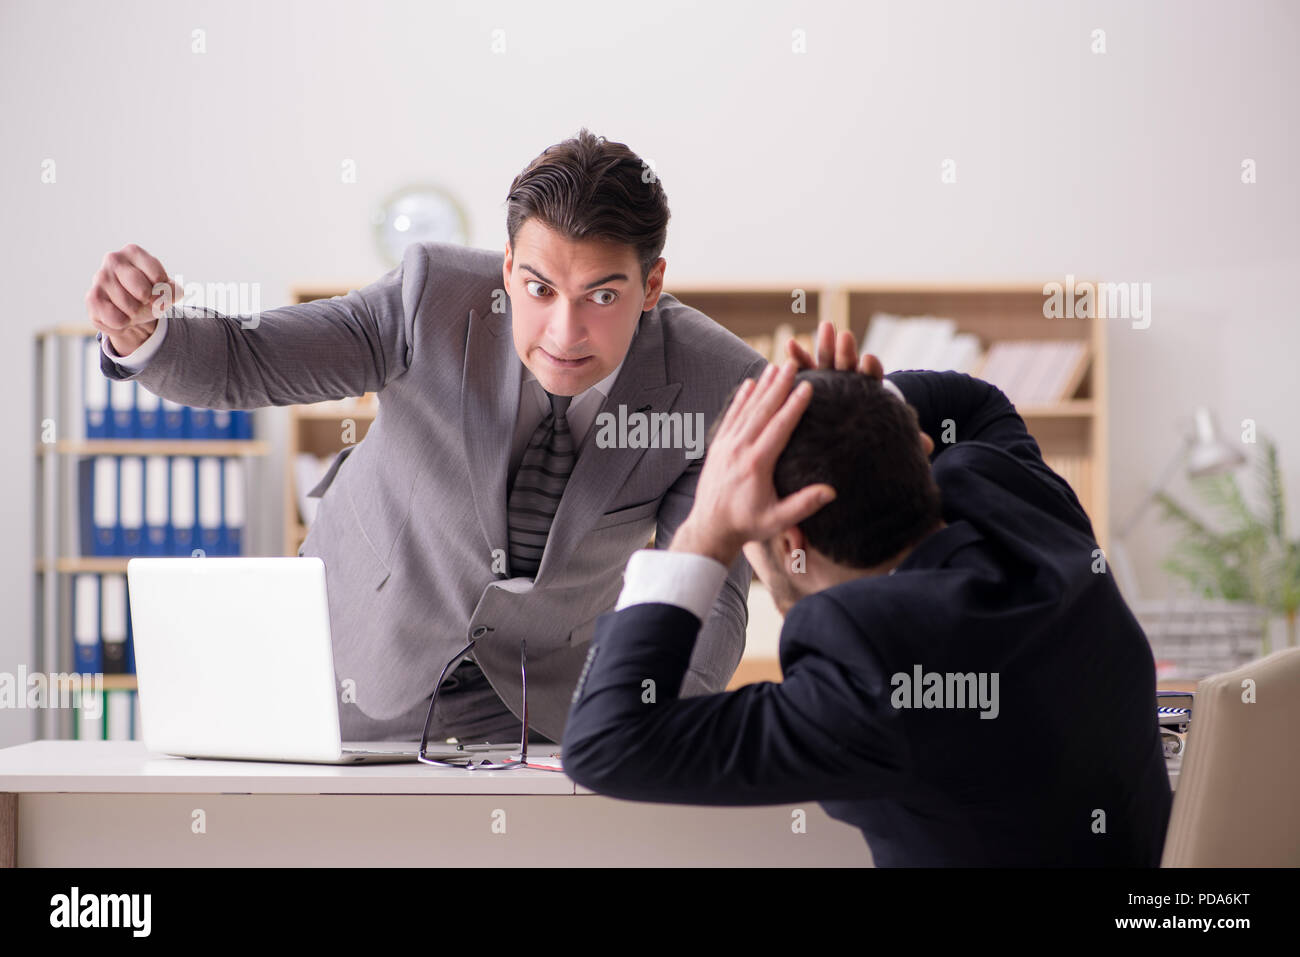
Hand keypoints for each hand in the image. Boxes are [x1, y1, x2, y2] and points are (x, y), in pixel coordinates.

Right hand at [85, 244, 181, 354]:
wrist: (127, 310)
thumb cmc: (148, 293)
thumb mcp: (167, 290)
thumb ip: (173, 291)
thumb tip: (161, 299)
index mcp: (133, 252)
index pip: (158, 278)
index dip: (162, 291)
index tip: (156, 289)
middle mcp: (114, 259)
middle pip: (144, 292)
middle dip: (149, 303)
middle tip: (143, 300)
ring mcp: (100, 277)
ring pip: (132, 308)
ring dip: (136, 314)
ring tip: (130, 306)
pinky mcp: (92, 297)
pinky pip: (117, 319)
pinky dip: (124, 323)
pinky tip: (119, 314)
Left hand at [669, 361, 835, 566]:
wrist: (710, 529)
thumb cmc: (746, 525)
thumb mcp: (777, 520)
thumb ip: (803, 505)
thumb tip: (831, 492)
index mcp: (756, 464)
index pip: (779, 427)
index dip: (793, 406)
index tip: (806, 386)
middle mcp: (739, 449)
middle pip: (762, 410)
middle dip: (778, 385)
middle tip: (792, 363)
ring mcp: (726, 446)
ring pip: (746, 409)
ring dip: (761, 387)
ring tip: (775, 367)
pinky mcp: (717, 447)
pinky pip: (730, 417)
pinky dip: (740, 399)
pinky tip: (749, 384)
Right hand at [785, 318, 934, 457]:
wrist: (844, 445)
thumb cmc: (868, 443)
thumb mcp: (886, 442)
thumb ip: (906, 440)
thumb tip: (929, 445)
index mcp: (869, 395)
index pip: (872, 378)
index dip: (870, 368)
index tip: (868, 359)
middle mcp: (850, 386)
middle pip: (850, 365)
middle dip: (848, 350)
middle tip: (846, 336)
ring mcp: (831, 383)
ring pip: (829, 362)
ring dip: (826, 344)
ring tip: (825, 327)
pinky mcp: (812, 385)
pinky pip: (805, 371)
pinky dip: (799, 357)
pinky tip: (790, 344)